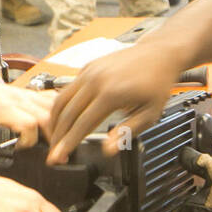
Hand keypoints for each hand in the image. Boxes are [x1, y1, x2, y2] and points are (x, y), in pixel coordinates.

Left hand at [0, 79, 55, 170]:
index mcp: (4, 109)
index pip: (29, 125)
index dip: (29, 142)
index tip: (21, 150)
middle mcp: (20, 100)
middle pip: (48, 117)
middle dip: (51, 137)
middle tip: (48, 151)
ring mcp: (29, 95)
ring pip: (55, 108)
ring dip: (58, 125)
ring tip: (55, 140)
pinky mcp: (34, 94)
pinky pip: (54, 100)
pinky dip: (59, 112)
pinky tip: (57, 123)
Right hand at [45, 42, 184, 163]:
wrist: (158, 54)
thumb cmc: (156, 83)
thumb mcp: (150, 113)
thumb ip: (127, 131)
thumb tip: (108, 149)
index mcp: (111, 94)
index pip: (82, 124)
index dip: (68, 144)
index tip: (58, 157)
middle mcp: (96, 80)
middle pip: (67, 113)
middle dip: (57, 136)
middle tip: (53, 152)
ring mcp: (90, 71)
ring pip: (61, 99)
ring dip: (54, 120)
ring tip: (55, 137)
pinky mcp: (88, 66)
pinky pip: (68, 88)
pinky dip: (61, 104)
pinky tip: (63, 117)